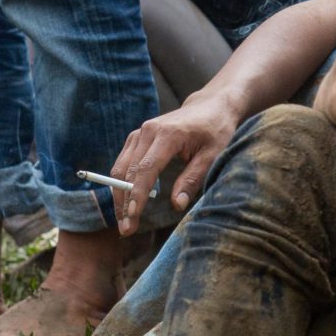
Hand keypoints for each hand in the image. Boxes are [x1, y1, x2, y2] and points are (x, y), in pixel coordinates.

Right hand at [107, 96, 242, 235]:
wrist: (210, 106)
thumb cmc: (215, 130)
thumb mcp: (213, 154)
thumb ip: (193, 178)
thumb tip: (177, 204)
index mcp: (168, 135)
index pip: (146, 169)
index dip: (137, 195)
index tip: (133, 216)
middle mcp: (148, 131)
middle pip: (128, 172)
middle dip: (125, 203)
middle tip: (126, 229)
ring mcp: (140, 133)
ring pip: (120, 169)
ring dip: (119, 196)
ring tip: (124, 221)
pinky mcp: (137, 137)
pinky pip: (123, 163)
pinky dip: (121, 184)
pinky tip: (126, 203)